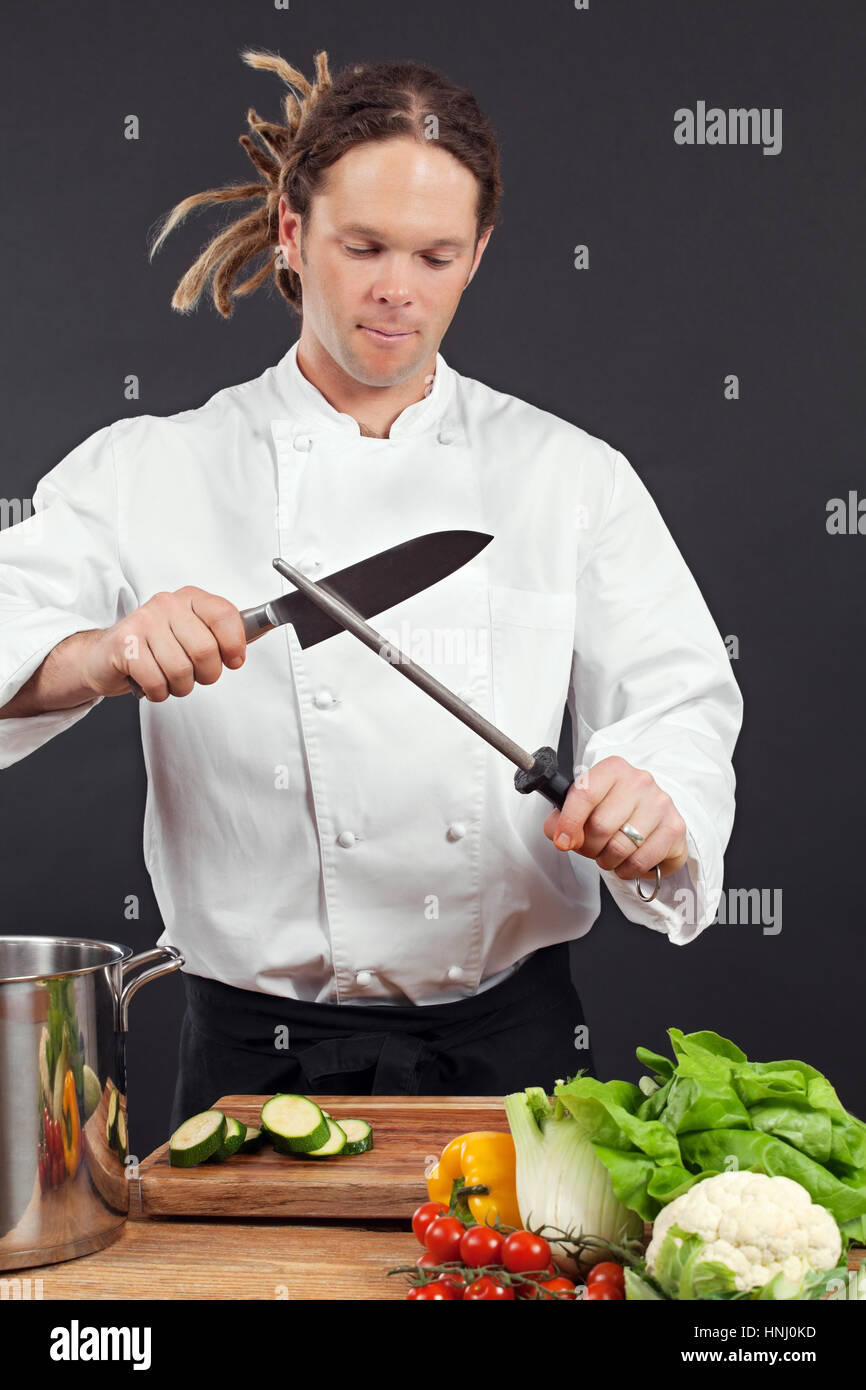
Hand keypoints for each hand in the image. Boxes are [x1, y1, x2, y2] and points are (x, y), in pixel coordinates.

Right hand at [81, 586, 246, 701]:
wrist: (106, 655)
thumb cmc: (156, 646)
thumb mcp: (192, 632)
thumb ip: (223, 635)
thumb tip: (257, 635)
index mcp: (190, 598)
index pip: (225, 615)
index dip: (235, 645)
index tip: (233, 660)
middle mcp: (167, 604)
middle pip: (206, 650)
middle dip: (206, 674)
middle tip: (195, 675)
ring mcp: (144, 622)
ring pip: (181, 670)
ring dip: (180, 686)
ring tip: (169, 678)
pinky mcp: (126, 645)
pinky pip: (157, 682)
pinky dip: (159, 692)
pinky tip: (152, 682)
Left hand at [542, 755, 688, 881]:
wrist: (652, 813)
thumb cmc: (614, 809)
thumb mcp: (585, 805)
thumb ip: (563, 817)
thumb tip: (560, 836)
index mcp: (613, 769)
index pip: (585, 794)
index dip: (569, 822)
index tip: (562, 840)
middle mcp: (640, 782)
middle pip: (600, 826)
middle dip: (589, 847)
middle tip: (591, 848)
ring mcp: (660, 804)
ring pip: (620, 847)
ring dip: (607, 860)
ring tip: (609, 854)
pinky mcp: (674, 828)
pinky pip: (640, 861)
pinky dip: (626, 869)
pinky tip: (626, 861)